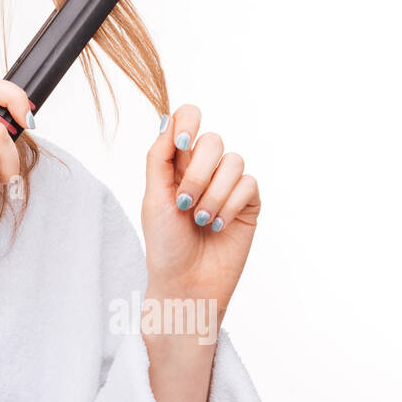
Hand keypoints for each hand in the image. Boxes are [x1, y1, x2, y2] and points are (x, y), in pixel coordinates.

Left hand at [140, 103, 260, 327]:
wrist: (187, 282)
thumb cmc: (165, 243)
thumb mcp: (153, 197)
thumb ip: (159, 157)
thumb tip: (167, 119)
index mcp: (176, 163)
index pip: (188, 120)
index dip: (188, 121)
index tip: (182, 142)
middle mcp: (204, 169)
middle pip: (213, 141)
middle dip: (197, 173)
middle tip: (184, 203)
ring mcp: (228, 186)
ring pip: (234, 161)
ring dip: (213, 193)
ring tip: (200, 220)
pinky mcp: (248, 204)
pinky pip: (248, 184)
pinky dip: (229, 205)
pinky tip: (217, 225)